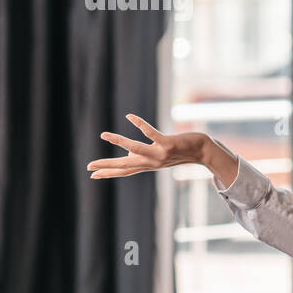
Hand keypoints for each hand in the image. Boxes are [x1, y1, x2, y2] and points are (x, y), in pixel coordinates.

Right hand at [87, 114, 210, 178]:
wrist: (203, 152)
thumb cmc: (180, 152)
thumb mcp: (159, 156)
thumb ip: (142, 155)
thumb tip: (127, 153)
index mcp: (148, 165)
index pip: (125, 171)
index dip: (109, 173)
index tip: (92, 175)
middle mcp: (152, 162)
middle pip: (125, 165)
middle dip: (107, 166)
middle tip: (89, 166)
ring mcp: (159, 154)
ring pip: (135, 149)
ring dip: (119, 142)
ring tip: (103, 134)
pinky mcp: (168, 144)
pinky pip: (151, 133)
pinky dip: (140, 124)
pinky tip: (129, 117)